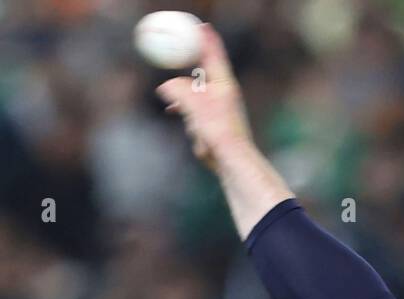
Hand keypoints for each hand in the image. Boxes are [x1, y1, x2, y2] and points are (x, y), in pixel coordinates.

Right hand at [156, 24, 252, 169]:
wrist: (230, 159)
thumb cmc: (217, 131)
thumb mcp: (194, 107)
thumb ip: (178, 92)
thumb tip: (165, 87)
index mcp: (224, 84)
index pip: (214, 55)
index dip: (206, 39)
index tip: (201, 26)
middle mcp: (223, 92)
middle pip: (205, 69)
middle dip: (192, 61)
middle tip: (179, 50)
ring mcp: (218, 106)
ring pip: (196, 91)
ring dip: (184, 94)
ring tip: (180, 105)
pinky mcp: (212, 120)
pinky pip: (194, 107)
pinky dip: (184, 108)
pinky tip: (174, 112)